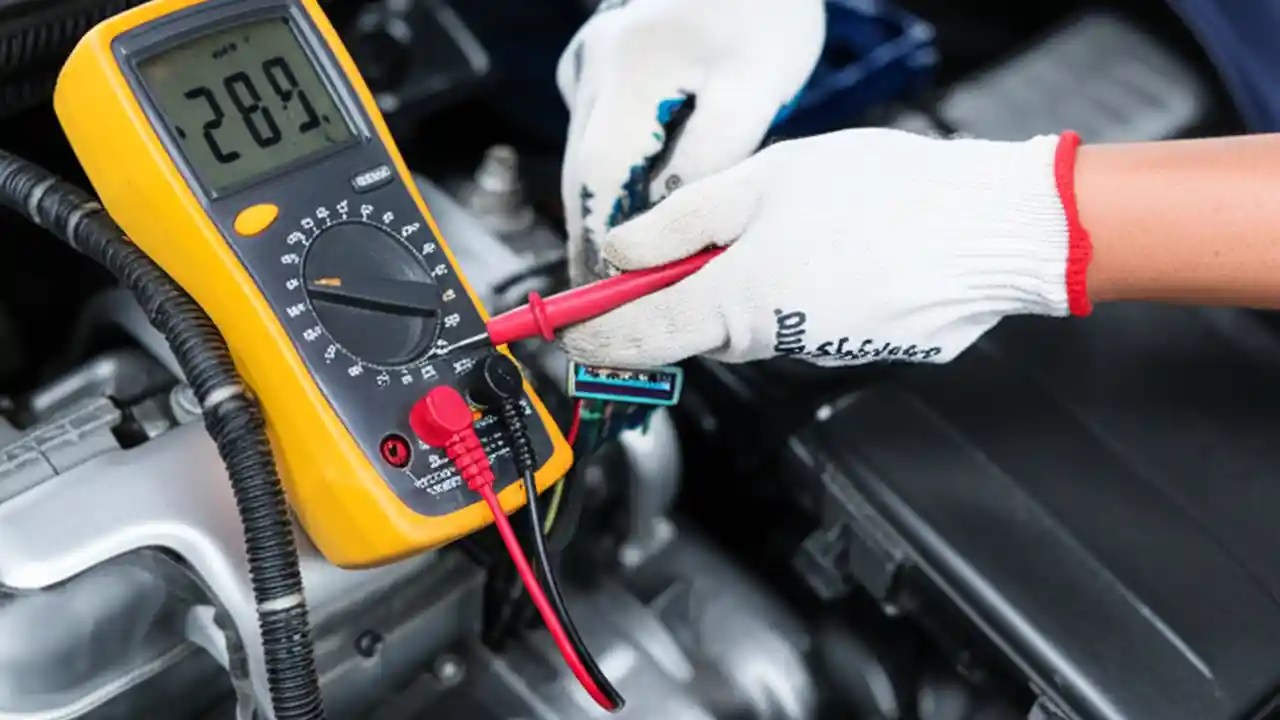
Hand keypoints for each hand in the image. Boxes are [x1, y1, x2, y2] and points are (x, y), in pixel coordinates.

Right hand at [557, 0, 825, 285]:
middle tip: (617, 308)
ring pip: (593, 166)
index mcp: (627, 72)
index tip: (610, 301)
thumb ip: (712, 157)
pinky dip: (625, 183)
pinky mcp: (603, 76)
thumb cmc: (760, 13)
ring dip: (613, 217)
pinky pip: (606, 144)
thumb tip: (675, 225)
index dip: (600, 248)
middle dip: (602, 246)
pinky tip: (650, 214)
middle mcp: (594, 71)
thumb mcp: (753, 87)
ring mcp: (591, 70)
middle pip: (586, 180)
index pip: (600, 181)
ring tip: (638, 276)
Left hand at [562, 128, 1092, 367]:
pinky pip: (804, 324)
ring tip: (791, 225)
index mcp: (734, 303)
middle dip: (681, 293)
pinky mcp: (859, 351)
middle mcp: (771, 342)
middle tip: (691, 240)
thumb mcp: (761, 183)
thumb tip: (621, 253)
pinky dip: (800, 292)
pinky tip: (837, 248)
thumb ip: (680, 223)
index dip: (593, 337)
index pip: (638, 339)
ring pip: (752, 324)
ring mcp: (819, 352)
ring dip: (746, 286)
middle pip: (696, 329)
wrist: (993, 228)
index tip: (563, 336)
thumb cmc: (884, 194)